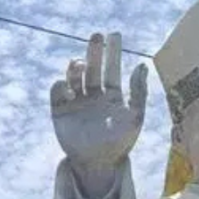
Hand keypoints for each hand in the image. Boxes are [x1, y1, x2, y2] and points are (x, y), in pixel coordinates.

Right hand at [51, 32, 148, 176]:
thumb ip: (139, 91)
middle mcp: (93, 95)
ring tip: (81, 64)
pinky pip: (57, 91)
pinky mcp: (60, 111)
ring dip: (76, 66)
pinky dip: (60, 85)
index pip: (112, 68)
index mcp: (112, 95)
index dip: (113, 52)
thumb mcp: (135, 116)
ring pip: (73, 76)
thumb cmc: (121, 143)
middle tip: (97, 35)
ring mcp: (76, 102)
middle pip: (92, 67)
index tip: (114, 34)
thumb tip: (142, 64)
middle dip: (94, 50)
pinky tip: (69, 90)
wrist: (99, 164)